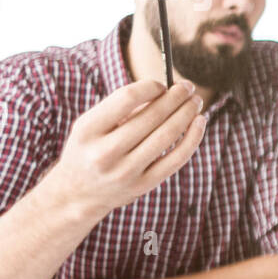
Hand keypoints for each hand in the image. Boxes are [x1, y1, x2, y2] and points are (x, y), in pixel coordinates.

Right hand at [40, 79, 205, 220]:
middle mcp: (105, 151)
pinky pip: (176, 158)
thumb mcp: (91, 125)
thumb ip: (122, 108)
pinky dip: (192, 138)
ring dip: (187, 113)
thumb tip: (166, 91)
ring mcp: (125, 171)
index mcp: (88, 130)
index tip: (162, 84)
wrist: (77, 194)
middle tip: (188, 86)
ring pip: (167, 135)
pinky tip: (200, 122)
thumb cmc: (89, 149)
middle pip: (152, 116)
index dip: (151, 87)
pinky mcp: (143, 185)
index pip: (127, 97)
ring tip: (196, 101)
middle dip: (176, 97)